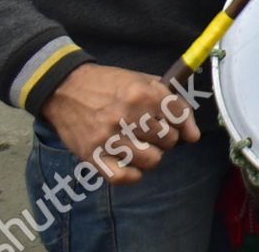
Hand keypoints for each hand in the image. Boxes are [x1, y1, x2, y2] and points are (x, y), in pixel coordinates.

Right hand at [40, 63, 199, 184]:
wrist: (65, 89)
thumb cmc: (109, 85)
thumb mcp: (143, 81)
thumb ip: (173, 104)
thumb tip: (193, 136)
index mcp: (144, 93)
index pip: (180, 118)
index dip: (180, 122)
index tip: (172, 123)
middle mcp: (128, 115)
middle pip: (169, 140)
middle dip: (166, 138)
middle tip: (152, 133)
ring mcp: (110, 137)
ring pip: (152, 160)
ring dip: (151, 155)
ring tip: (140, 145)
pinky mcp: (93, 155)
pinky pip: (125, 177)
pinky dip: (133, 174)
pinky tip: (129, 162)